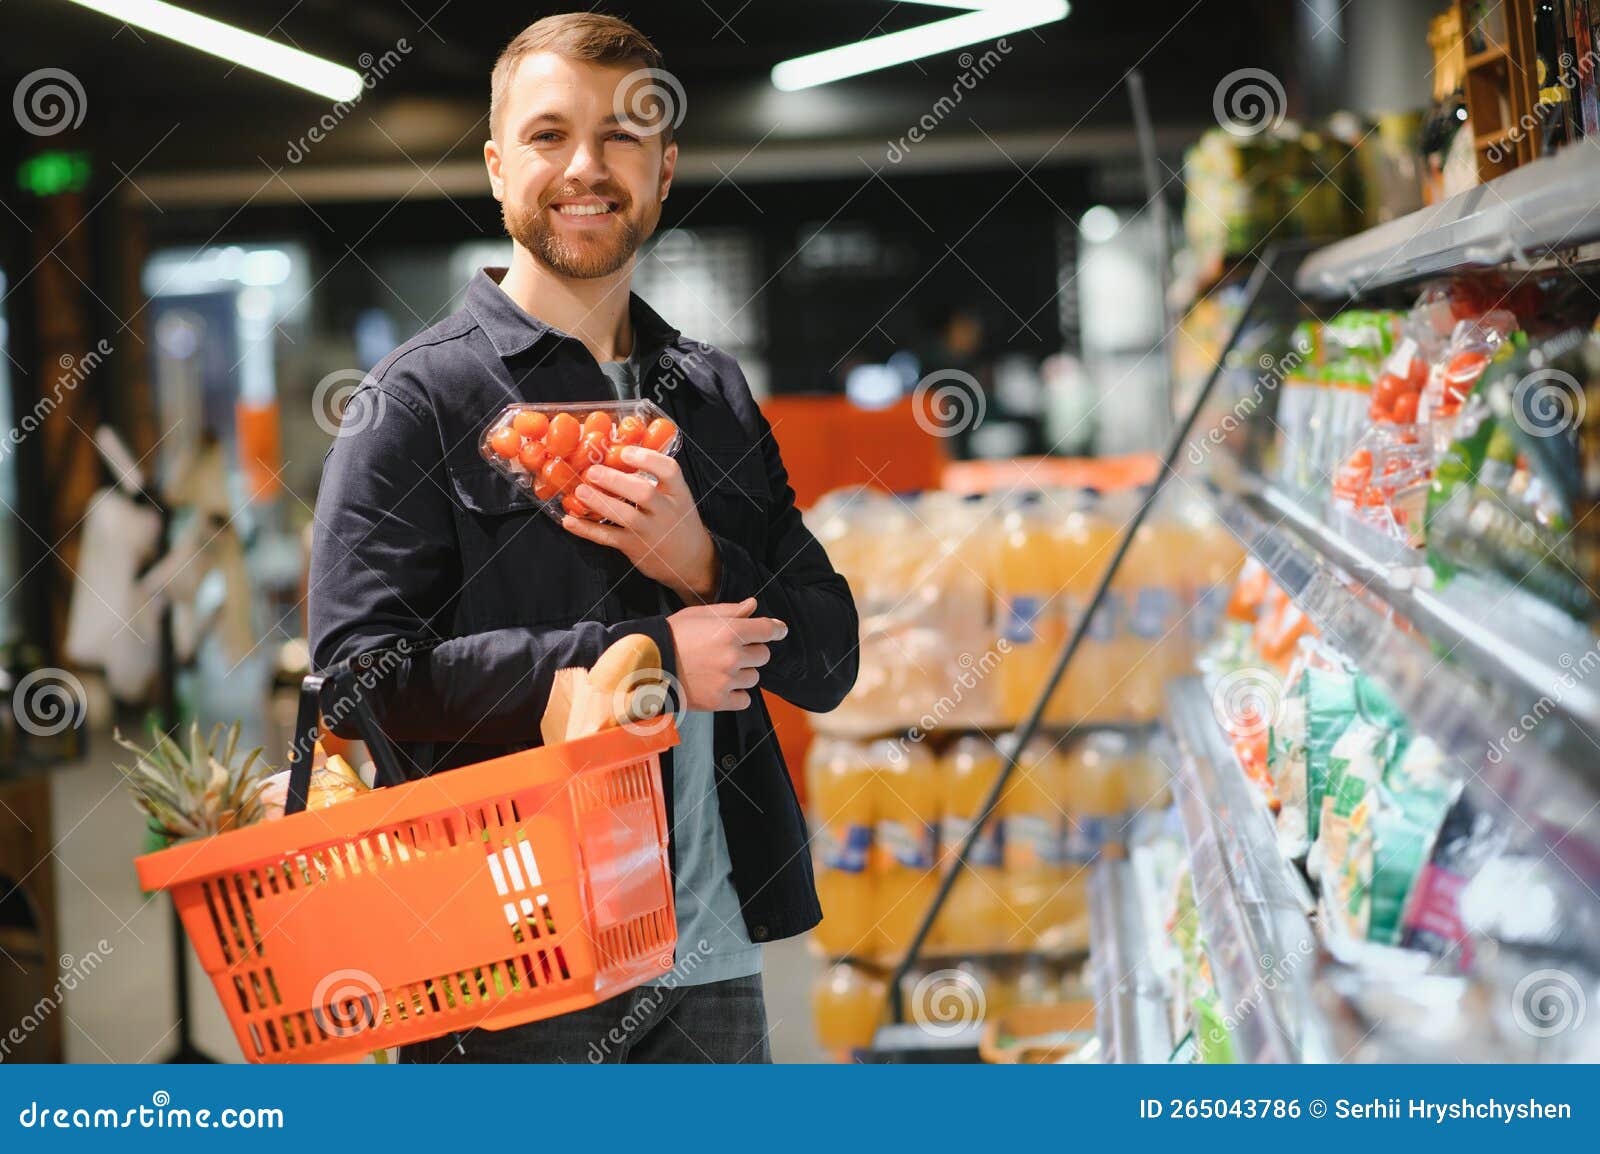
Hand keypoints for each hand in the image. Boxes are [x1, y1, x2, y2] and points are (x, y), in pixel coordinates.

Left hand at [562, 446, 719, 603]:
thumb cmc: (678, 522)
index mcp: (678, 494)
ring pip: (625, 516)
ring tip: (579, 491)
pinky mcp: (634, 547)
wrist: (691, 562)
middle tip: (593, 471)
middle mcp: (666, 511)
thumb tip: (620, 454)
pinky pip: (608, 538)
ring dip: (600, 502)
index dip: (647, 458)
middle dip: (616, 480)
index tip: (625, 451)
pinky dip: (587, 530)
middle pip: (643, 493)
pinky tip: (570, 521)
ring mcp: (650, 531)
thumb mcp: (678, 498)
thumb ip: (657, 480)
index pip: (670, 470)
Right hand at [666, 597, 787, 711]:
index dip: (776, 630)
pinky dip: (736, 694)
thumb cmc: (672, 636)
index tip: (779, 631)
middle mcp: (732, 656)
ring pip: (753, 677)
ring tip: (720, 669)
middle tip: (731, 651)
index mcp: (730, 632)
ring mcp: (727, 680)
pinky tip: (720, 686)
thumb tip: (752, 606)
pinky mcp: (720, 700)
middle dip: (752, 652)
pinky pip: (744, 699)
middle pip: (763, 655)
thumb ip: (730, 611)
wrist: (648, 665)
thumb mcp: (699, 615)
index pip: (768, 631)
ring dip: (742, 673)